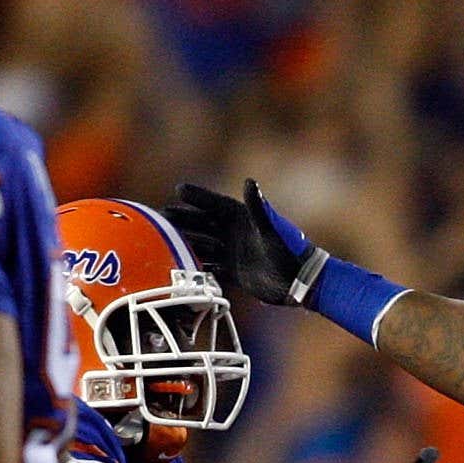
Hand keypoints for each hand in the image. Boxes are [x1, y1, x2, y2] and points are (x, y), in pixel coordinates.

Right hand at [166, 180, 318, 304]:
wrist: (300, 281)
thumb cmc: (288, 251)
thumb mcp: (270, 229)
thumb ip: (258, 207)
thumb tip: (250, 181)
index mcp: (244, 219)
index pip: (216, 204)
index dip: (198, 197)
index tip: (179, 189)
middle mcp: (237, 234)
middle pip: (205, 224)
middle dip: (185, 220)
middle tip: (163, 216)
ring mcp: (235, 253)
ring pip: (205, 245)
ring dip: (187, 243)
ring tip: (166, 242)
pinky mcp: (236, 273)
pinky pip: (212, 268)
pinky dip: (199, 268)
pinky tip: (183, 268)